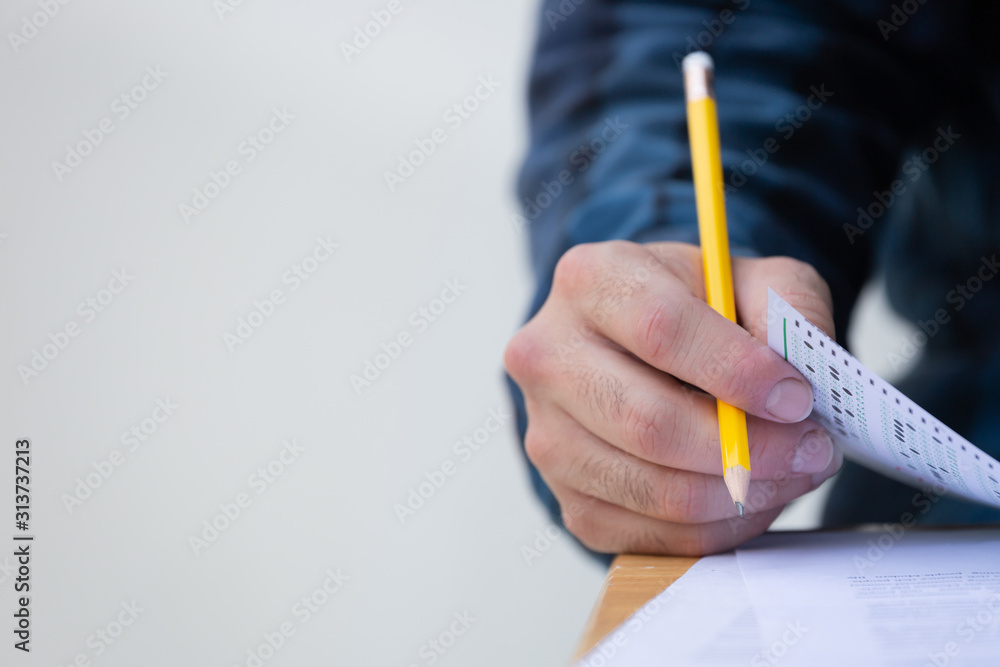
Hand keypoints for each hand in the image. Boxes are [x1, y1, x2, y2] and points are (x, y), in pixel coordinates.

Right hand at [504, 241, 841, 555]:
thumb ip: (785, 303)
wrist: (638, 348)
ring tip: (791, 472)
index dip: (736, 371)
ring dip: (738, 494)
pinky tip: (749, 496)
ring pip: (650, 488)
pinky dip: (715, 527)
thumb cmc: (696, 311)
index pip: (658, 329)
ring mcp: (546, 432)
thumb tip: (804, 368)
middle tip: (811, 449)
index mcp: (590, 280)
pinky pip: (648, 535)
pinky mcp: (565, 496)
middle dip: (745, 448)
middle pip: (646, 421)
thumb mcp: (748, 279)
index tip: (797, 397)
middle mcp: (547, 355)